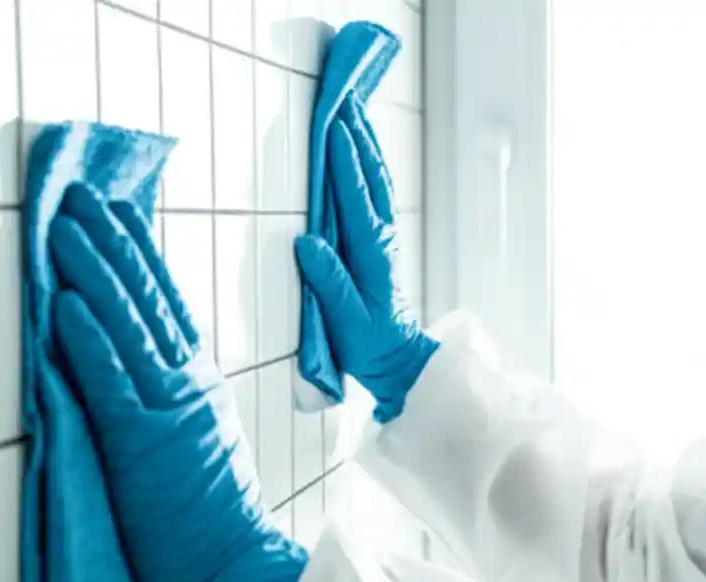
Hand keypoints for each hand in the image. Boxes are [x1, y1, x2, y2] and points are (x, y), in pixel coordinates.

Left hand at [50, 183, 306, 581]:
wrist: (236, 564)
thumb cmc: (214, 517)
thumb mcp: (200, 442)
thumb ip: (174, 398)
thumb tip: (141, 365)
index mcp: (200, 384)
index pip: (169, 306)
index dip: (141, 258)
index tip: (121, 217)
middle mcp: (189, 384)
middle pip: (149, 302)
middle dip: (113, 244)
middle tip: (85, 199)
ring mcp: (169, 409)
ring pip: (130, 327)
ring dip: (96, 273)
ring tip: (68, 228)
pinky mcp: (145, 441)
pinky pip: (115, 381)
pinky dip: (92, 339)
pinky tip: (69, 303)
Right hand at [296, 94, 436, 421]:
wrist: (397, 359)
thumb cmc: (370, 344)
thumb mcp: (346, 320)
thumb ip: (328, 281)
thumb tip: (308, 242)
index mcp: (372, 254)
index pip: (356, 199)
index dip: (344, 162)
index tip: (334, 127)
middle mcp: (380, 238)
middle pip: (370, 177)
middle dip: (358, 137)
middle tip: (344, 98)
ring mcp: (382, 237)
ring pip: (376, 180)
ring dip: (365, 144)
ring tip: (353, 110)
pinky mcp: (378, 241)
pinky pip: (374, 192)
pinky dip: (367, 164)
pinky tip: (360, 150)